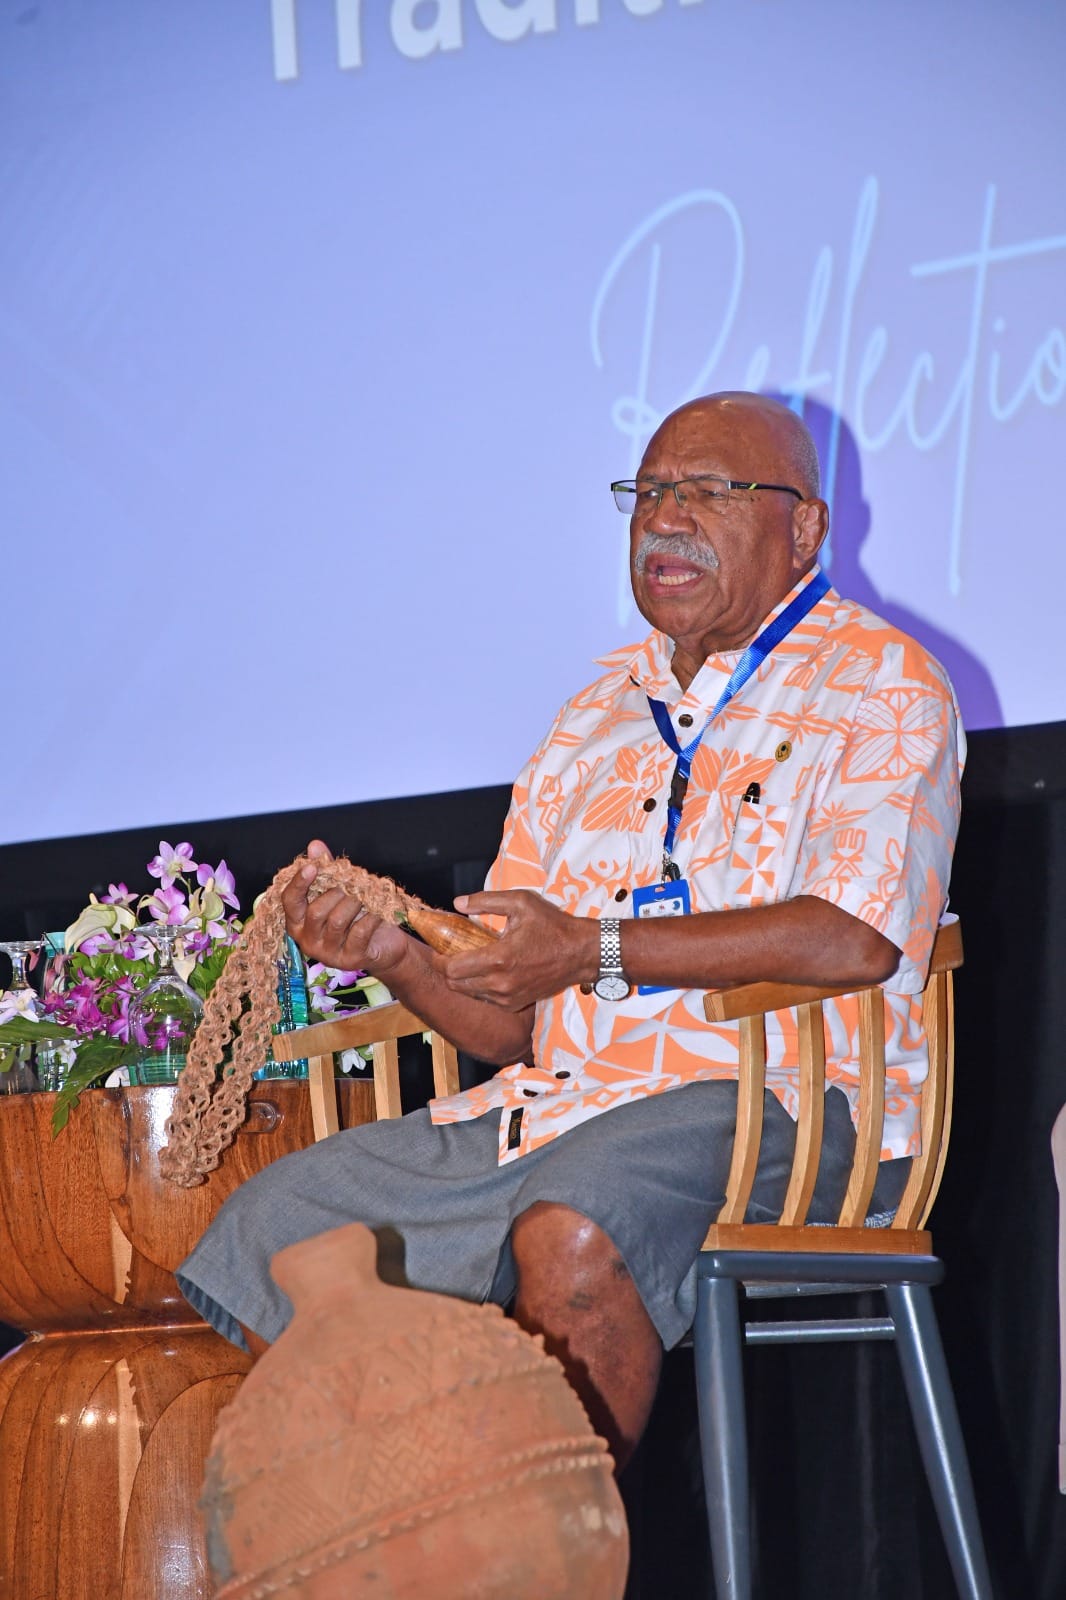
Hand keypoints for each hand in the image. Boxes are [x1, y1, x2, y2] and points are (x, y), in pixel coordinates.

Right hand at [281, 840, 408, 975]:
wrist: (385, 946)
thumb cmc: (358, 916)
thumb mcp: (341, 892)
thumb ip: (326, 870)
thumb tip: (315, 845)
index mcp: (299, 923)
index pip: (290, 902)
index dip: (299, 883)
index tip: (312, 866)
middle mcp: (308, 942)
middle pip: (316, 911)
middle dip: (337, 893)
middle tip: (353, 886)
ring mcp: (329, 954)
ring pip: (338, 921)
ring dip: (355, 903)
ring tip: (365, 898)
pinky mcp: (351, 960)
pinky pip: (360, 932)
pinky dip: (371, 916)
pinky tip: (377, 911)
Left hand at [442, 890, 597, 1010]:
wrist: (582, 953)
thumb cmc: (553, 925)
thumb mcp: (521, 902)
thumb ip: (485, 901)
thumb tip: (458, 903)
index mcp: (498, 959)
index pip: (452, 969)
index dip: (438, 959)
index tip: (437, 949)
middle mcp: (500, 983)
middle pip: (455, 985)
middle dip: (447, 970)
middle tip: (450, 954)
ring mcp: (509, 997)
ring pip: (470, 994)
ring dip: (464, 980)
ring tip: (469, 961)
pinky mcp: (517, 1004)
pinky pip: (488, 1000)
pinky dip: (481, 988)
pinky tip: (488, 972)